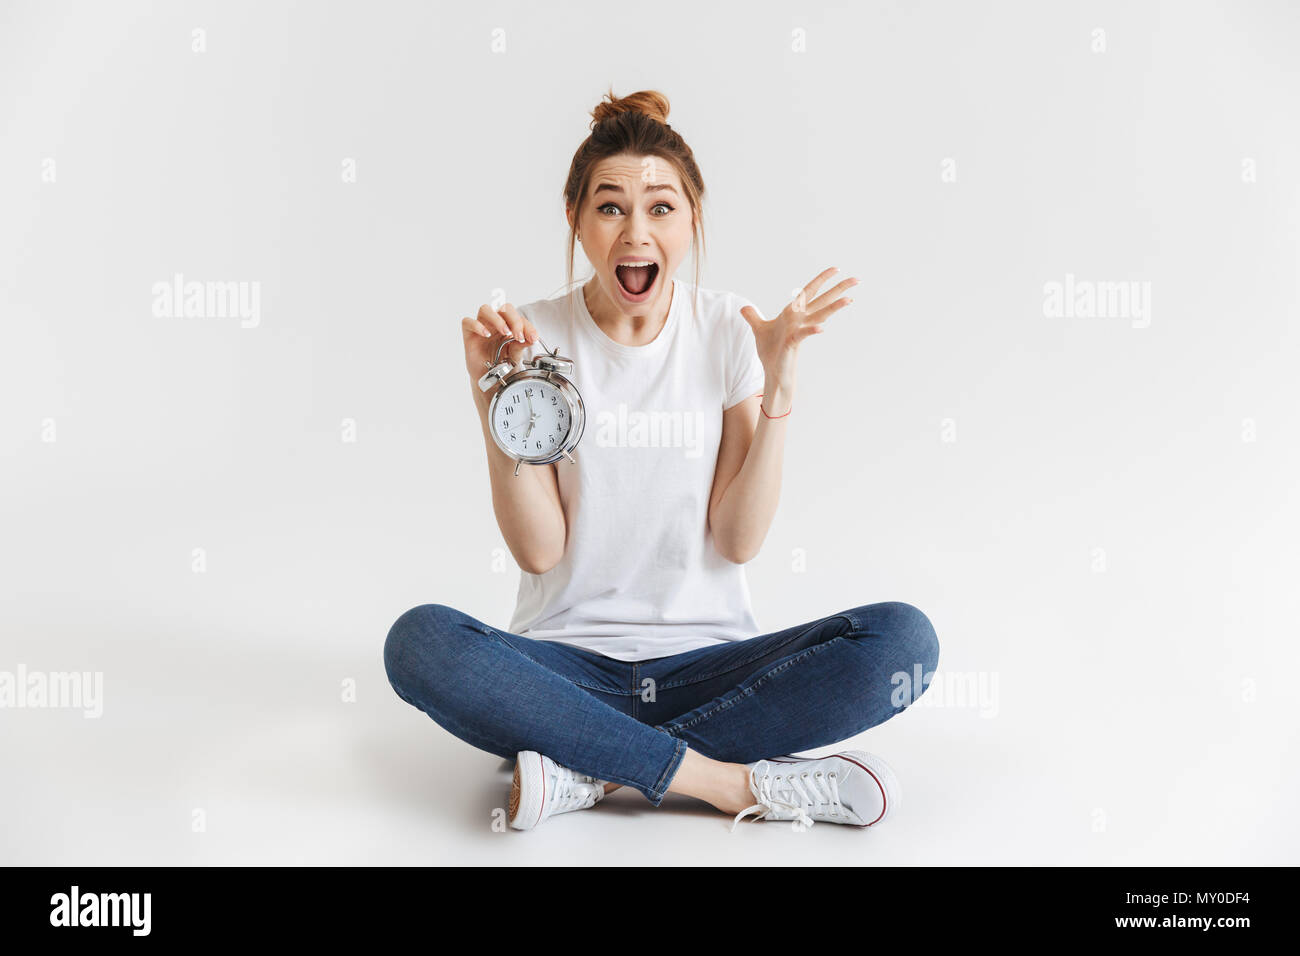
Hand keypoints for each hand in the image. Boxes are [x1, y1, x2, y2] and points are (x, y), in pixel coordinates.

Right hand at [462, 302, 539, 382]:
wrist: (488, 380)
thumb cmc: (501, 365)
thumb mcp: (515, 356)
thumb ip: (521, 345)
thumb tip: (532, 338)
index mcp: (509, 326)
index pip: (519, 318)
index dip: (527, 326)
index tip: (533, 338)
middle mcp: (495, 324)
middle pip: (504, 308)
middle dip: (515, 320)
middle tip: (519, 336)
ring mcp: (482, 327)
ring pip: (485, 309)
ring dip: (497, 319)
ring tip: (505, 332)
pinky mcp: (469, 335)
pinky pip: (468, 322)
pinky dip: (477, 326)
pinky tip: (486, 335)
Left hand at [740, 267, 857, 387]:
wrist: (772, 373)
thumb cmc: (771, 353)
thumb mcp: (759, 330)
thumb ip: (753, 317)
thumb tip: (743, 307)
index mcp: (793, 314)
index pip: (809, 292)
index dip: (821, 280)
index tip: (836, 269)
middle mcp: (800, 321)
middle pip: (822, 301)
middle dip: (838, 289)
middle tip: (856, 279)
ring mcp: (798, 332)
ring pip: (819, 315)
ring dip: (834, 307)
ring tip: (849, 299)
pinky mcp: (792, 344)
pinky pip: (803, 335)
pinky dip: (811, 330)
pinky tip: (821, 327)